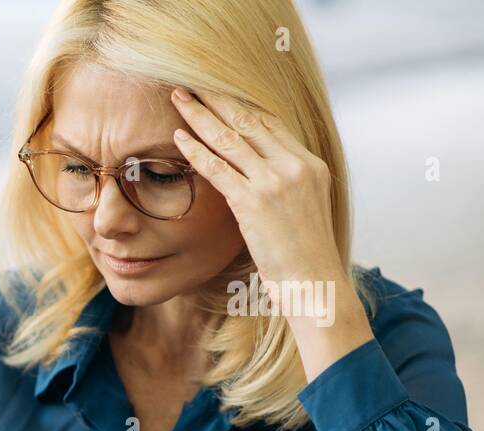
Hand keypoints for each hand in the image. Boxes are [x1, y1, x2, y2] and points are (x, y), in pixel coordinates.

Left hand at [169, 85, 373, 379]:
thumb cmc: (304, 255)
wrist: (315, 281)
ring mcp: (275, 182)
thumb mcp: (304, 209)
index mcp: (310, 164)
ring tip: (178, 98)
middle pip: (249, 122)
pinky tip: (178, 138)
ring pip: (230, 139)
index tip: (217, 93)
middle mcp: (295, 166)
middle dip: (216, 100)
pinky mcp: (254, 202)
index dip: (240, 105)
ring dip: (200, 116)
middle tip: (191, 84)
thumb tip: (261, 175)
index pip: (270, 124)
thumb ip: (286, 185)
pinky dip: (196, 151)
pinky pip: (219, 169)